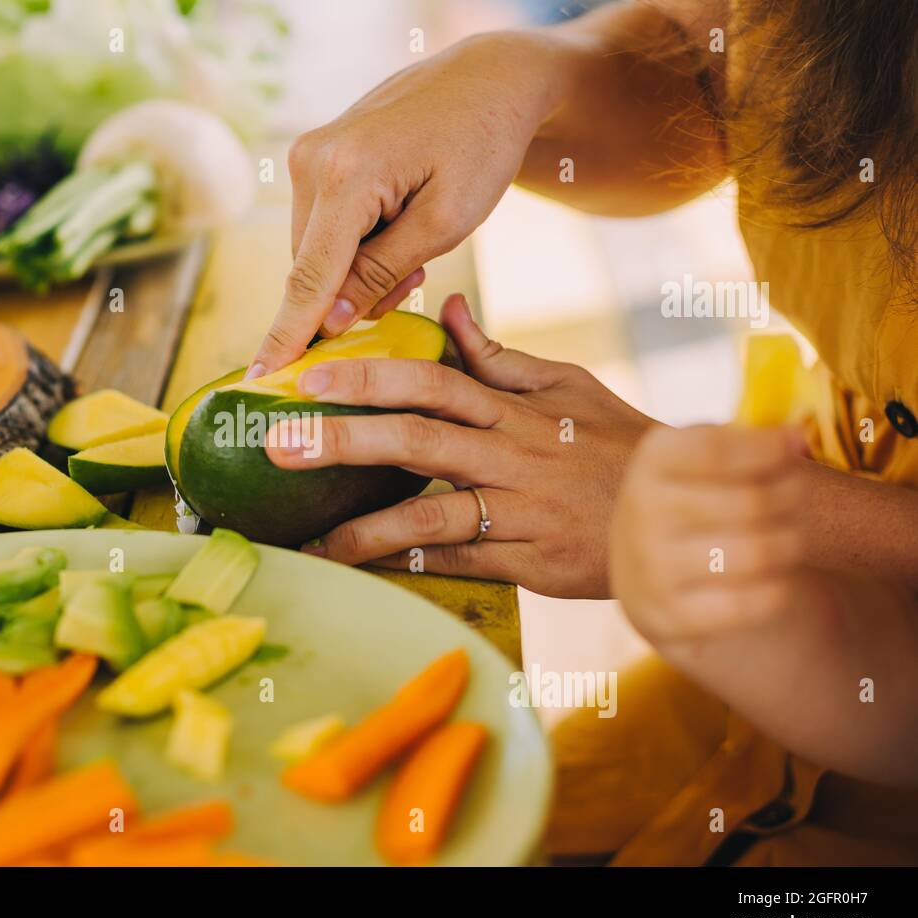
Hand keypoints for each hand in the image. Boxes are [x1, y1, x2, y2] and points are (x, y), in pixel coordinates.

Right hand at [247, 32, 555, 376]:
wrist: (486, 80)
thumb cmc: (481, 146)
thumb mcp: (445, 223)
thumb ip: (382, 273)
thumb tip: (328, 321)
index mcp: (346, 177)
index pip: (308, 277)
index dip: (286, 336)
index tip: (259, 379)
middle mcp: (312, 161)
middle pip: (310, 267)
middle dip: (349, 294)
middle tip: (414, 280)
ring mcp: (308, 154)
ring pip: (315, 249)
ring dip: (354, 268)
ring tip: (413, 245)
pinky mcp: (315, 154)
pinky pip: (322, 224)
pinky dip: (354, 242)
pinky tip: (396, 225)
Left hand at [265, 295, 655, 597]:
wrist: (682, 515)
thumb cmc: (616, 444)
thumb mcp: (567, 386)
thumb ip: (499, 355)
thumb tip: (448, 307)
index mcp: (514, 407)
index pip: (432, 380)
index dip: (368, 376)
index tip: (308, 376)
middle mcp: (511, 454)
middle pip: (416, 438)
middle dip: (342, 438)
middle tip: (279, 443)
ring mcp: (519, 509)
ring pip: (430, 513)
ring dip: (363, 527)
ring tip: (309, 538)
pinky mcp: (528, 561)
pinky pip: (458, 561)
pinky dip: (409, 564)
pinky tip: (363, 567)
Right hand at [609, 424, 809, 643]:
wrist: (642, 575)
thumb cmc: (692, 502)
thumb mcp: (701, 459)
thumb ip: (748, 441)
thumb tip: (796, 438)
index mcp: (651, 462)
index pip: (714, 449)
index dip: (768, 448)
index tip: (796, 447)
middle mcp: (642, 512)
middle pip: (751, 501)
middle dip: (793, 497)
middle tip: (798, 497)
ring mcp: (651, 568)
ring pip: (759, 553)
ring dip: (791, 542)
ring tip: (790, 536)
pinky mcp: (671, 617)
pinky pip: (756, 602)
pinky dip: (778, 587)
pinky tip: (771, 576)